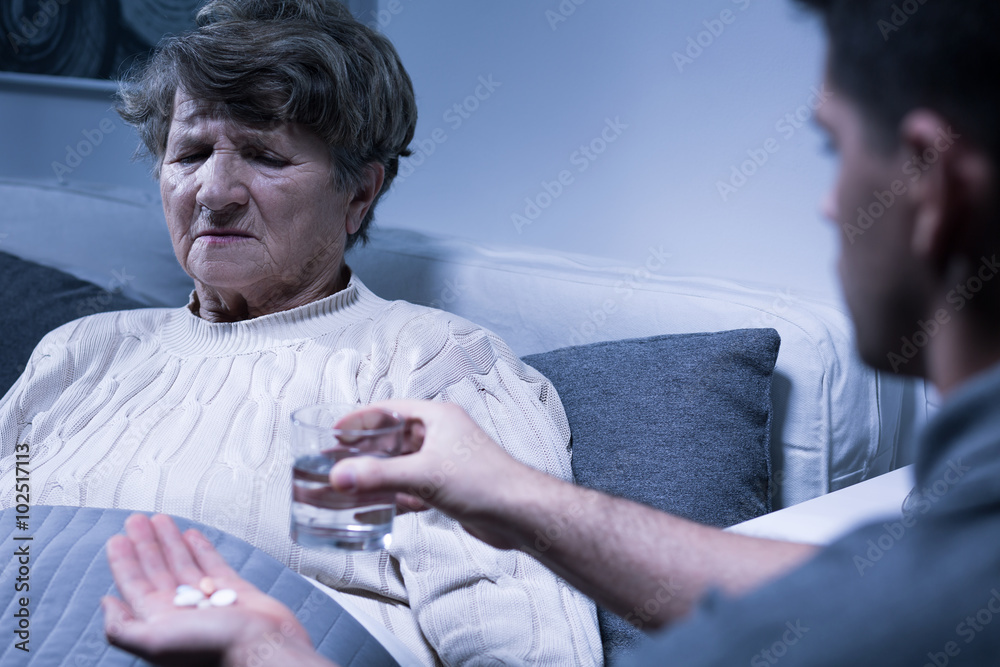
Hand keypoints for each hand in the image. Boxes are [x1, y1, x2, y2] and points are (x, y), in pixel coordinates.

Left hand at [102, 513, 315, 666]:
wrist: (262, 647)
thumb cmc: (212, 649)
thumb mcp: (155, 641)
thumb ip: (123, 627)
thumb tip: (105, 603)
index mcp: (158, 621)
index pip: (134, 585)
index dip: (124, 562)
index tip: (117, 538)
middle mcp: (180, 611)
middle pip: (156, 571)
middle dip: (144, 545)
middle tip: (136, 521)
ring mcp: (206, 600)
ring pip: (182, 564)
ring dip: (169, 541)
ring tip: (160, 519)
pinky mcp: (232, 592)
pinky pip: (211, 564)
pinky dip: (200, 548)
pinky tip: (191, 535)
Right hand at [329, 400, 543, 550]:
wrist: (519, 514)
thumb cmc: (484, 482)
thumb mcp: (423, 475)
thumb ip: (378, 476)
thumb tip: (339, 475)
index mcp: (437, 418)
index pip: (389, 409)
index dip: (359, 419)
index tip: (334, 430)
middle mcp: (441, 436)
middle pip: (391, 438)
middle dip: (363, 451)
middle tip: (333, 461)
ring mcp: (444, 462)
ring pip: (400, 465)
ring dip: (375, 476)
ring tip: (347, 486)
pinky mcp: (447, 488)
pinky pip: (411, 488)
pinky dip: (392, 496)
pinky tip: (373, 508)